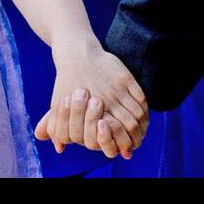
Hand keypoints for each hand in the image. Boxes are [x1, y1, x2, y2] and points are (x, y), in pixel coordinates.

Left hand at [34, 39, 148, 158]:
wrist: (76, 54)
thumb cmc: (66, 84)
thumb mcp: (58, 106)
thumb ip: (58, 129)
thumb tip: (59, 149)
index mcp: (89, 110)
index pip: (113, 134)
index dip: (120, 143)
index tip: (124, 149)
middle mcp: (105, 101)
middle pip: (129, 126)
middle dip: (134, 137)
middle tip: (136, 142)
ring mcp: (116, 89)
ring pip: (138, 113)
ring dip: (142, 125)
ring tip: (141, 131)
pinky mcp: (124, 78)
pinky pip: (141, 98)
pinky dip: (145, 110)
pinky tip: (143, 116)